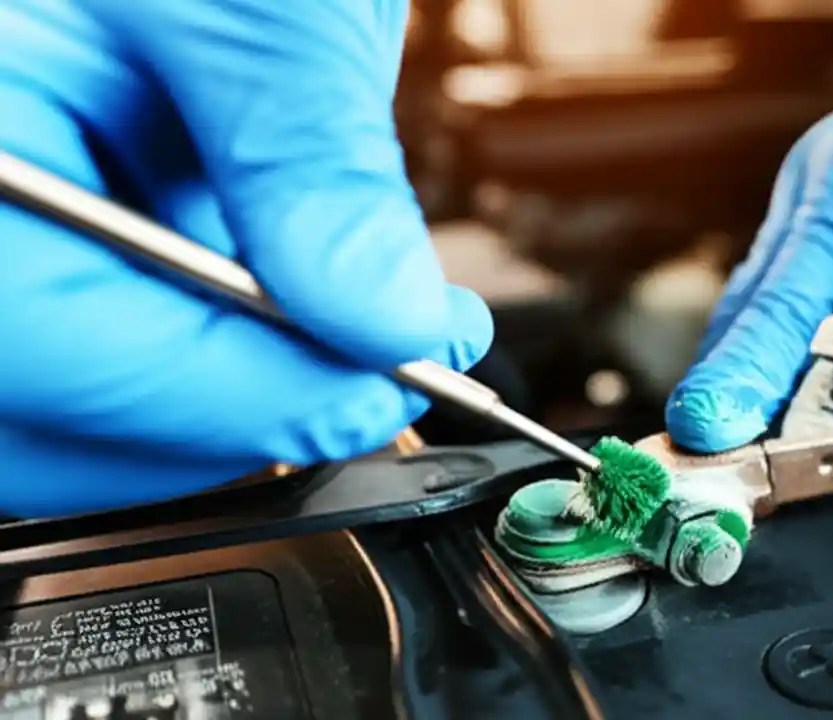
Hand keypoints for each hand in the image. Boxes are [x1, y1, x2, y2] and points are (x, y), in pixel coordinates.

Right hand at [0, 1, 491, 515]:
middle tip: (380, 370)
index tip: (386, 388)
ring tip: (349, 309)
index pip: (42, 337)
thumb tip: (386, 322)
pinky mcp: (17, 221)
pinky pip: (72, 323)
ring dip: (212, 377)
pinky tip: (270, 269)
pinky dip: (183, 327)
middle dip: (228, 411)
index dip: (238, 398)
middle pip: (34, 409)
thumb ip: (308, 161)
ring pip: (54, 390)